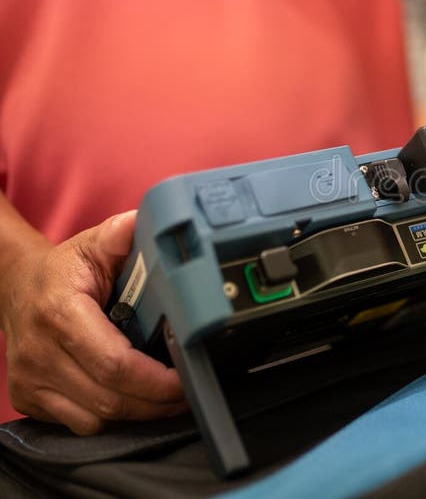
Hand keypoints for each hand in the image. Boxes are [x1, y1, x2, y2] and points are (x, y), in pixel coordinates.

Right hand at [1, 212, 185, 433]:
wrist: (16, 288)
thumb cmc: (63, 271)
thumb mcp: (93, 244)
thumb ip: (121, 233)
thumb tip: (149, 222)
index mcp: (60, 314)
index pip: (115, 363)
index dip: (156, 380)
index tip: (186, 378)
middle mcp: (40, 353)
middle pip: (110, 398)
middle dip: (156, 403)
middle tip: (188, 393)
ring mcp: (30, 380)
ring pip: (95, 418)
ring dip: (138, 414)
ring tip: (166, 398)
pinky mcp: (27, 399)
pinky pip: (78, 423)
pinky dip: (110, 417)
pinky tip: (131, 398)